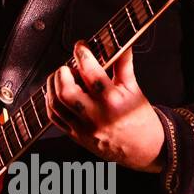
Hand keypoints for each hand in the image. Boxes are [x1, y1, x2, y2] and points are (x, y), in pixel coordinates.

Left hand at [45, 41, 166, 171]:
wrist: (142, 148)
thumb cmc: (139, 120)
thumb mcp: (134, 89)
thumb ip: (123, 65)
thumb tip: (121, 45)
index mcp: (113, 101)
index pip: (91, 73)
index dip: (82, 55)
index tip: (81, 47)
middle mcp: (96, 116)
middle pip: (67, 91)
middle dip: (62, 72)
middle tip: (68, 66)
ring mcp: (84, 128)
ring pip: (56, 104)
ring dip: (53, 85)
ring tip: (61, 77)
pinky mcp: (76, 135)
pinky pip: (55, 118)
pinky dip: (51, 102)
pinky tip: (57, 93)